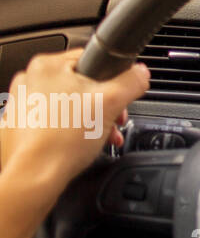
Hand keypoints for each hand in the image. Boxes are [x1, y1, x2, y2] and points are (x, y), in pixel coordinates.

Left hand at [1, 49, 149, 190]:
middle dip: (103, 104)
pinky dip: (70, 130)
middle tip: (111, 119)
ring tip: (100, 135)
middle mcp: (29, 81)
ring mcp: (22, 105)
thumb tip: (141, 72)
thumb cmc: (62, 141)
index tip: (119, 96)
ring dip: (90, 119)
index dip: (113, 78)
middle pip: (82, 84)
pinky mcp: (21, 127)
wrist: (34, 178)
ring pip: (69, 105)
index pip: (92, 59)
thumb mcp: (112, 102)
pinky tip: (81, 143)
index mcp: (47, 66)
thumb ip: (132, 81)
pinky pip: (55, 121)